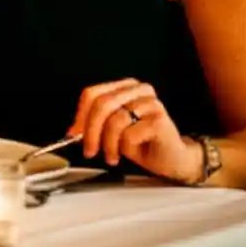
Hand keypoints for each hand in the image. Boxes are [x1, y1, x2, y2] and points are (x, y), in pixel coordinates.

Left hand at [67, 78, 202, 183]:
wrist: (172, 159)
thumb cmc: (142, 143)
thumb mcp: (111, 131)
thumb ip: (94, 124)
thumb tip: (73, 130)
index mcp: (124, 87)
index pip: (92, 93)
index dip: (80, 115)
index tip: (74, 134)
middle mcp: (138, 90)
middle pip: (102, 104)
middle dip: (90, 132)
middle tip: (89, 150)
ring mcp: (151, 103)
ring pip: (115, 120)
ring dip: (108, 144)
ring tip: (112, 156)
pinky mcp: (160, 119)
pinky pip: (130, 134)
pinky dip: (126, 148)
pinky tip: (133, 152)